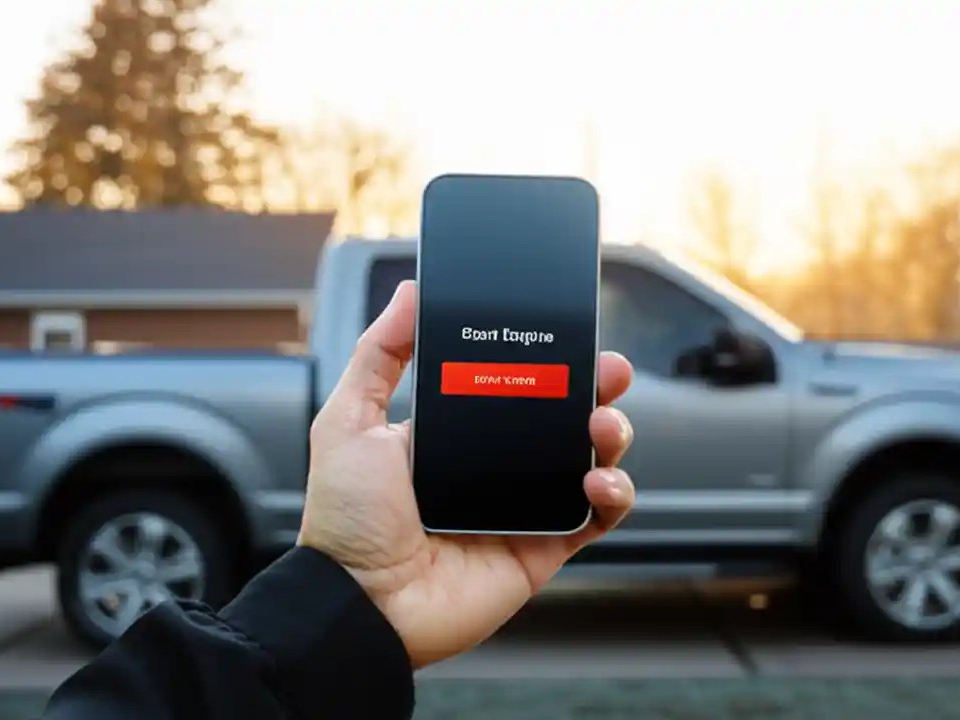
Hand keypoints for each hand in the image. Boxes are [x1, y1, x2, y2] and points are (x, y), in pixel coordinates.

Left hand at [299, 280, 635, 667]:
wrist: (362, 600)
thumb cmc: (346, 519)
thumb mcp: (348, 421)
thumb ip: (380, 354)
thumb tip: (411, 290)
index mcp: (456, 433)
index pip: (516, 384)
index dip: (549, 359)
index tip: (571, 333)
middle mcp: (495, 466)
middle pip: (564, 416)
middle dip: (596, 387)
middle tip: (609, 370)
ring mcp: (523, 507)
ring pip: (590, 459)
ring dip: (610, 435)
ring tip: (603, 426)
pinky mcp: (544, 548)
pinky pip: (596, 517)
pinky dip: (613, 495)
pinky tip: (599, 480)